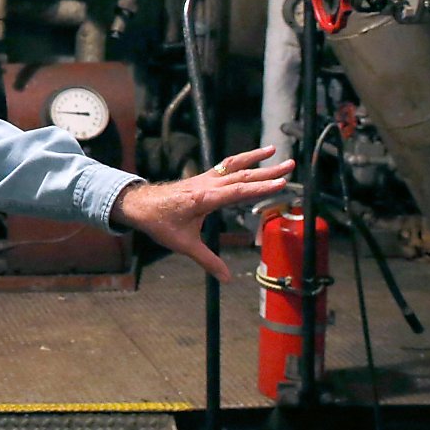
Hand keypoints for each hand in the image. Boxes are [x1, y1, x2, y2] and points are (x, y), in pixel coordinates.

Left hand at [109, 145, 294, 282]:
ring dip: (254, 158)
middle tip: (290, 164)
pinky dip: (240, 160)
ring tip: (273, 151)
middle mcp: (207, 184)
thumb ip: (208, 260)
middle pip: (242, 175)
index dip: (260, 187)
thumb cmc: (160, 223)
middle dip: (267, 170)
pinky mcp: (202, 178)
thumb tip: (226, 278)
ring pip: (233, 165)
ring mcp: (205, 178)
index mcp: (205, 198)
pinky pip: (224, 166)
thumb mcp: (184, 245)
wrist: (139, 205)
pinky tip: (251, 159)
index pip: (238, 191)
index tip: (281, 182)